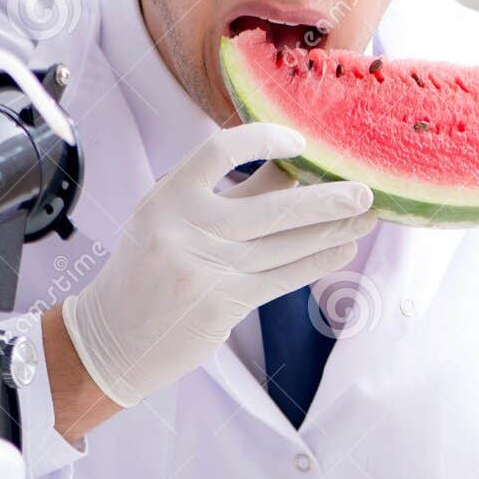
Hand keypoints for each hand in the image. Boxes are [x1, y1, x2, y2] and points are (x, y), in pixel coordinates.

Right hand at [61, 122, 374, 407]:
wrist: (111, 339)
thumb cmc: (149, 270)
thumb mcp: (167, 220)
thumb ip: (224, 195)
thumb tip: (292, 164)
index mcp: (165, 198)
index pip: (218, 151)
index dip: (264, 139)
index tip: (300, 142)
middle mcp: (183, 229)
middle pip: (272, 206)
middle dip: (327, 198)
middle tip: (366, 189)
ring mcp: (204, 269)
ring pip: (287, 244)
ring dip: (334, 231)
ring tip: (367, 218)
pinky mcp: (221, 304)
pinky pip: (283, 278)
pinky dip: (318, 262)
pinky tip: (341, 250)